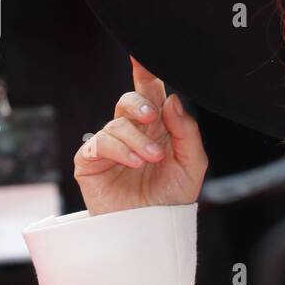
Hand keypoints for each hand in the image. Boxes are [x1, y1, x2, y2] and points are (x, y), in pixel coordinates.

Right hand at [74, 57, 208, 215]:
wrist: (154, 230)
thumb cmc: (172, 199)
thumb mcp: (192, 163)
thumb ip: (186, 130)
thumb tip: (172, 99)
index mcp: (157, 127)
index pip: (150, 92)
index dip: (144, 71)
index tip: (141, 54)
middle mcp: (133, 132)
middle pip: (129, 101)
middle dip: (140, 104)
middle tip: (153, 118)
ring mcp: (110, 146)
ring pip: (117, 124)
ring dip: (137, 139)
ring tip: (152, 158)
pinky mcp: (91, 162)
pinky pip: (100, 144)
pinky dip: (119, 150)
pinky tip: (134, 163)